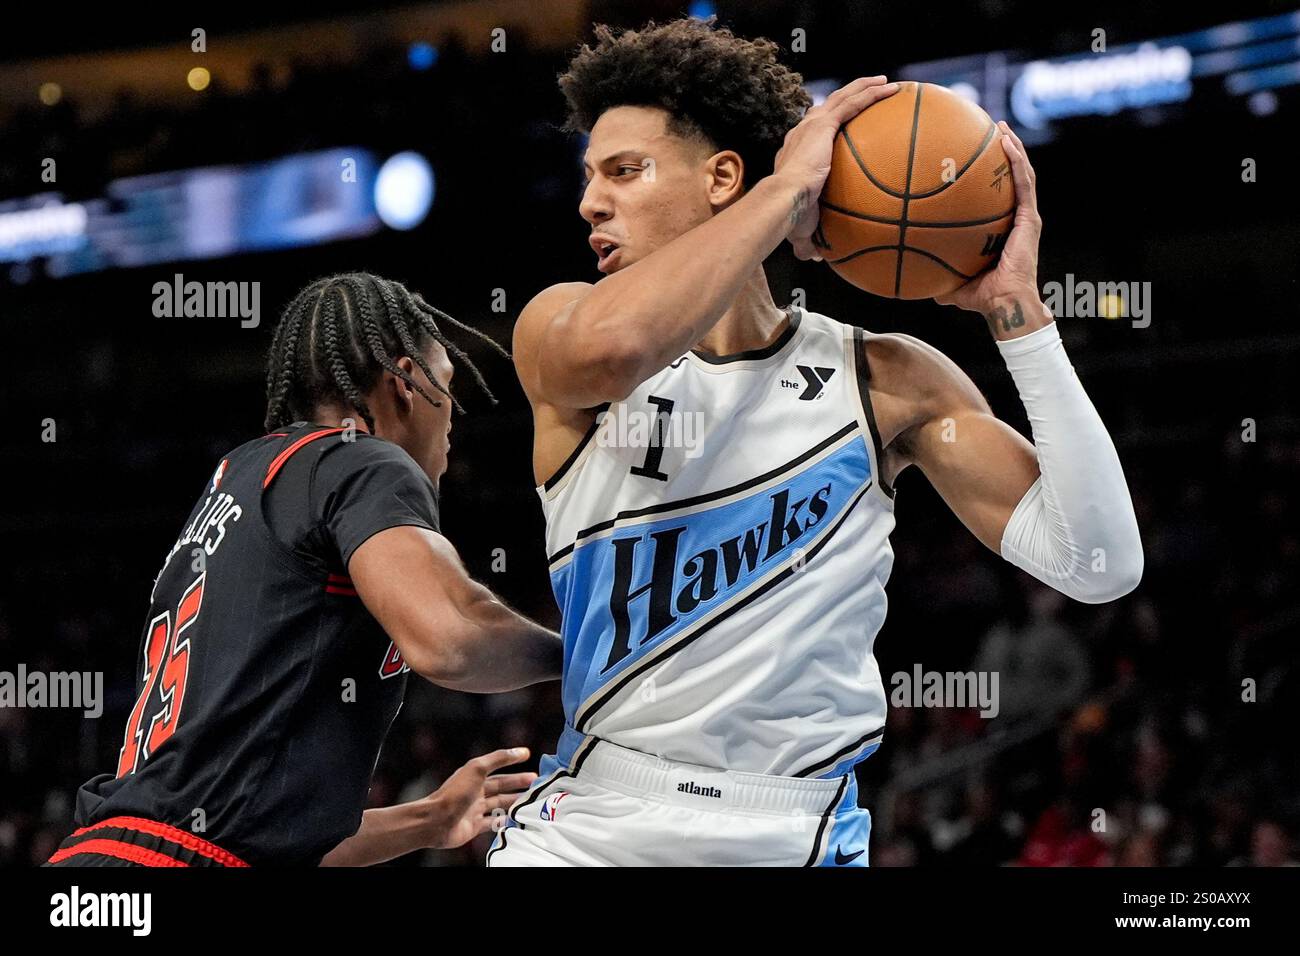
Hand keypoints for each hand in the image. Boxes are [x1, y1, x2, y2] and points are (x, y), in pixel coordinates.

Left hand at [424, 747, 535, 848]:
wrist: (436, 822)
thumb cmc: (455, 793)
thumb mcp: (478, 768)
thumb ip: (499, 758)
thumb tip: (522, 751)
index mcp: (475, 775)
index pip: (498, 766)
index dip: (513, 761)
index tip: (528, 757)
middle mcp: (475, 791)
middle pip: (501, 786)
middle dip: (518, 783)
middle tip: (536, 783)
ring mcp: (475, 810)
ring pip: (499, 804)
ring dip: (514, 802)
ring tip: (531, 802)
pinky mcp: (474, 827)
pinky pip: (493, 824)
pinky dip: (505, 822)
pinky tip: (516, 821)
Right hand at [773, 76, 899, 260]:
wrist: (784, 201)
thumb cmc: (789, 216)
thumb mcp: (802, 228)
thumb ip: (809, 239)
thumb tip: (814, 257)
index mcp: (795, 154)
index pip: (813, 135)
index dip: (828, 127)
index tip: (842, 127)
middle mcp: (801, 133)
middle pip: (829, 108)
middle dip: (849, 97)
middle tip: (869, 93)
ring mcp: (812, 125)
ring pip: (842, 97)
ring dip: (863, 87)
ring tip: (883, 81)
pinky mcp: (823, 124)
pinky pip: (852, 103)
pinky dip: (870, 93)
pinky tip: (890, 88)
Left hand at [934, 121, 1043, 316]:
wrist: (1004, 304)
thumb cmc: (981, 297)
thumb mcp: (949, 278)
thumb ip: (932, 271)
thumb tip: (906, 271)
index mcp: (1001, 227)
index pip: (995, 194)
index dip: (988, 174)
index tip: (973, 155)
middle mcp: (1015, 218)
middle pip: (1011, 177)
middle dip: (1002, 151)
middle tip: (990, 130)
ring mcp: (1025, 217)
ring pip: (1022, 174)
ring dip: (1013, 148)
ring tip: (1001, 128)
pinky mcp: (1030, 219)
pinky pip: (1024, 184)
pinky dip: (1017, 162)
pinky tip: (1007, 143)